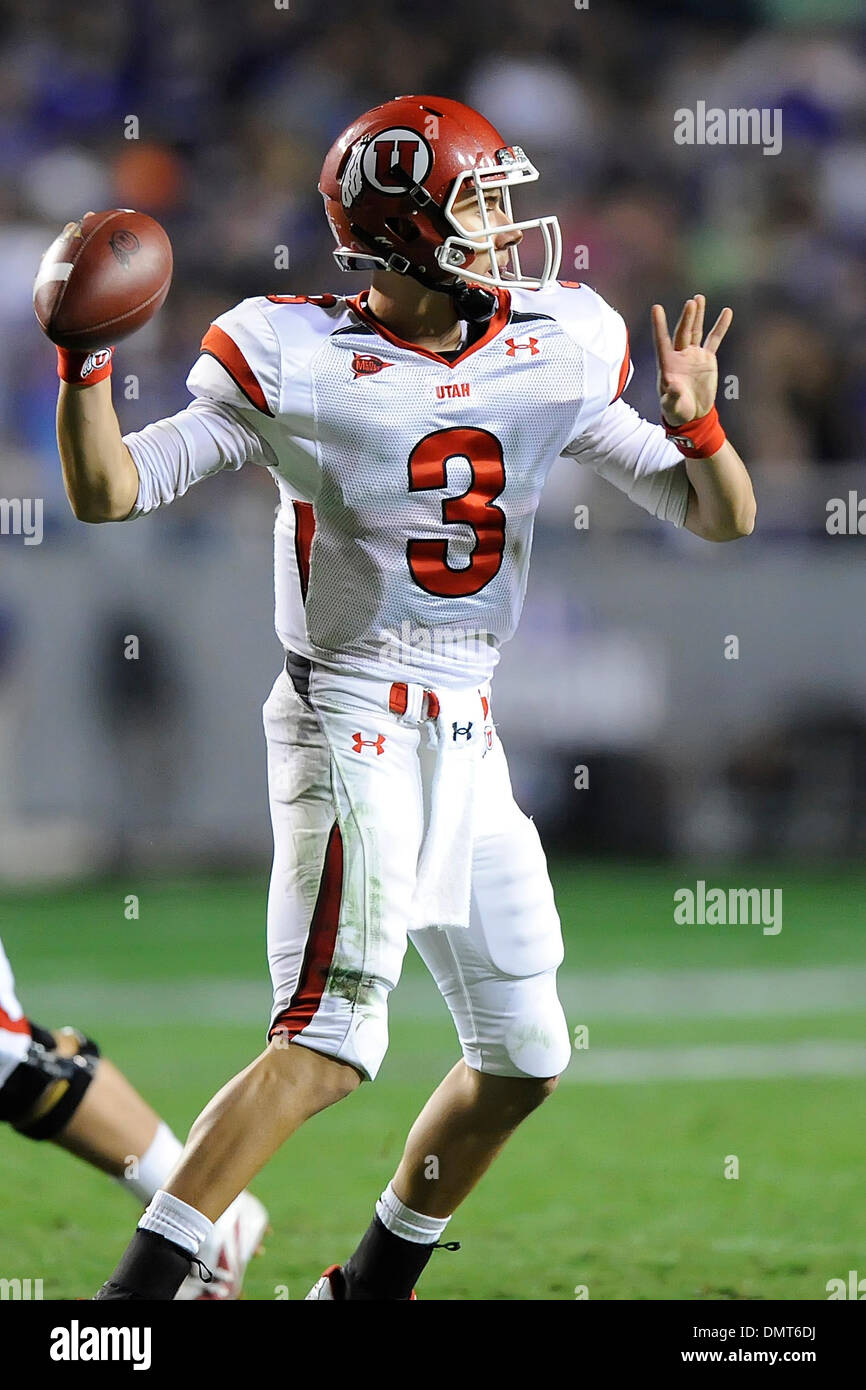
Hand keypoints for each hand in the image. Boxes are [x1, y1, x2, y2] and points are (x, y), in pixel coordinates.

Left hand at [651, 294, 731, 426]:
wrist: (692, 414)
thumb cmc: (677, 411)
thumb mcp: (672, 406)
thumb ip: (672, 396)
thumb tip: (672, 385)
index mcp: (667, 364)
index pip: (662, 341)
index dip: (659, 325)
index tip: (656, 308)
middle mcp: (679, 355)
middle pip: (682, 332)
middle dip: (687, 318)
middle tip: (691, 302)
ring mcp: (693, 355)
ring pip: (695, 331)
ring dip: (698, 315)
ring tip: (698, 298)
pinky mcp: (707, 358)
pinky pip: (714, 339)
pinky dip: (720, 326)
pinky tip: (726, 312)